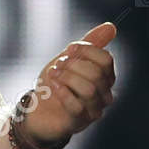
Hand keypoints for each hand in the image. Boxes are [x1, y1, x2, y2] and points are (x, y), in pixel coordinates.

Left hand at [22, 21, 117, 148]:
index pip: (106, 59)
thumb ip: (90, 44)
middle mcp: (104, 95)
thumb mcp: (69, 59)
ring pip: (89, 89)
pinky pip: (77, 106)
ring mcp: (93, 110)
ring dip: (67, 78)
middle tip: (58, 65)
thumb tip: (111, 27)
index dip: (86, 51)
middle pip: (97, 73)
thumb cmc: (56, 83)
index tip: (68, 50)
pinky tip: (52, 87)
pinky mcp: (78, 122)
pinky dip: (62, 92)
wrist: (37, 109)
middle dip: (74, 65)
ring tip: (53, 74)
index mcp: (105, 77)